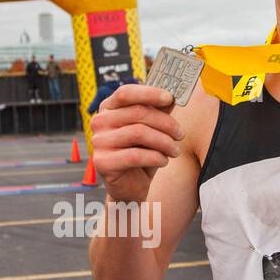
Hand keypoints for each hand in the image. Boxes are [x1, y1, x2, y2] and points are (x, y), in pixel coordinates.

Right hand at [88, 83, 183, 203]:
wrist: (130, 186)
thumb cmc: (141, 153)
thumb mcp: (152, 129)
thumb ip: (159, 111)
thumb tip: (173, 96)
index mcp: (109, 108)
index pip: (126, 93)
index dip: (149, 93)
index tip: (170, 98)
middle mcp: (99, 122)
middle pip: (137, 113)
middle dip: (165, 123)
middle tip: (180, 134)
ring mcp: (98, 142)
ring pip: (138, 133)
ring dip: (164, 142)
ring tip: (174, 150)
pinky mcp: (102, 162)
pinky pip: (135, 155)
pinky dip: (155, 157)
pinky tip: (163, 161)